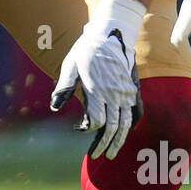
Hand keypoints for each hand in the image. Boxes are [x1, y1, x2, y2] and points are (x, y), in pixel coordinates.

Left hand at [51, 0, 144, 160]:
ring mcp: (126, 92)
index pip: (97, 120)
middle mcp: (114, 94)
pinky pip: (135, 112)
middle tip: (98, 157)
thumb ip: (64, 87)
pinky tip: (126, 133)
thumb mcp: (70, 64)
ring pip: (125, 123)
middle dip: (105, 144)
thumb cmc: (87, 49)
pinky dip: (131, 125)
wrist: (112, 32)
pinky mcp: (133, 88)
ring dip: (119, 140)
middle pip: (113, 127)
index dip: (89, 130)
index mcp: (98, 89)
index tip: (80, 130)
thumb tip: (55, 107)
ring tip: (112, 153)